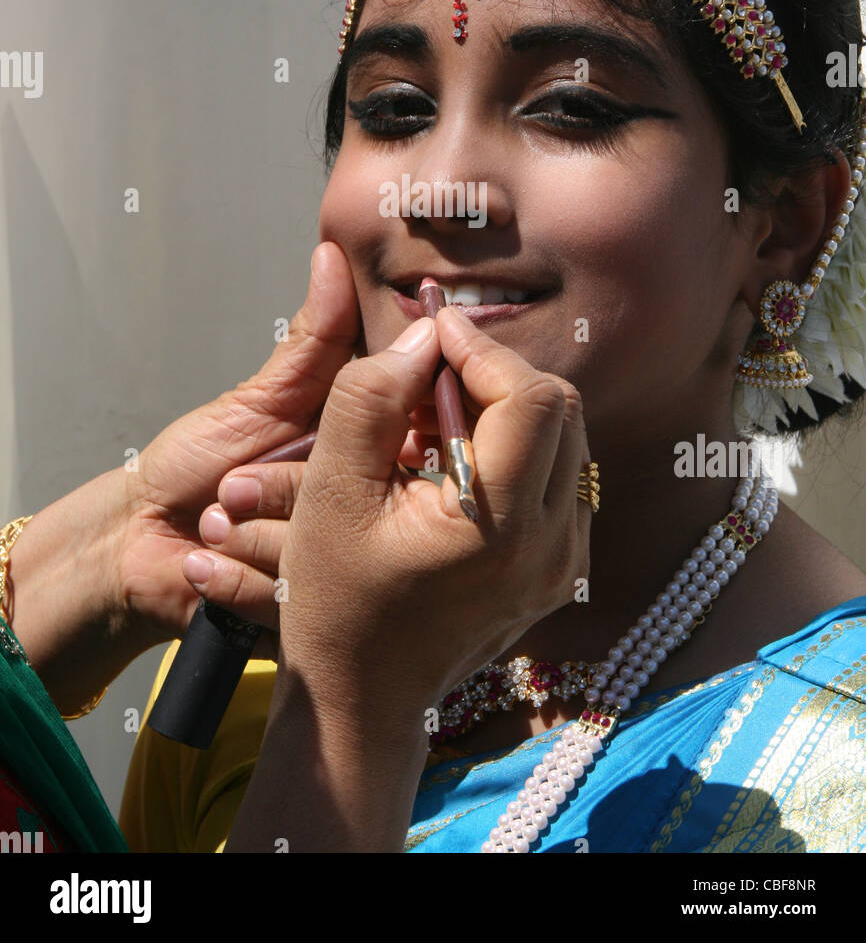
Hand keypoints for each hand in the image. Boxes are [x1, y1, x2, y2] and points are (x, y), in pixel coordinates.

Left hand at [119, 242, 360, 642]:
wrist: (141, 541)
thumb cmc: (197, 464)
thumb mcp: (260, 398)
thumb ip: (313, 338)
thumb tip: (333, 257)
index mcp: (365, 446)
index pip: (408, 429)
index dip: (387, 425)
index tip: (339, 428)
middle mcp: (364, 505)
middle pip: (374, 501)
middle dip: (292, 491)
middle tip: (238, 482)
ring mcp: (340, 559)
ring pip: (339, 553)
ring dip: (264, 534)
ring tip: (218, 516)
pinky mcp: (314, 607)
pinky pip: (305, 598)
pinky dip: (250, 576)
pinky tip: (214, 556)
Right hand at [275, 304, 590, 714]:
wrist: (363, 699)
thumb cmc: (336, 600)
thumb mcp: (330, 493)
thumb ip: (371, 399)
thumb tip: (423, 337)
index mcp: (499, 527)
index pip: (531, 397)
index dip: (482, 349)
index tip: (433, 331)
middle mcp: (553, 546)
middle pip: (560, 409)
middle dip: (495, 374)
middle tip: (429, 375)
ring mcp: (566, 562)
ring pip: (566, 439)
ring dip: (507, 408)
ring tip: (436, 420)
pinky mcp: (563, 570)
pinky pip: (559, 478)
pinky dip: (516, 449)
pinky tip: (459, 460)